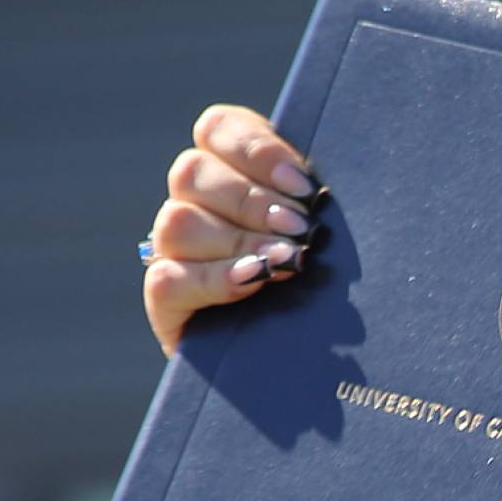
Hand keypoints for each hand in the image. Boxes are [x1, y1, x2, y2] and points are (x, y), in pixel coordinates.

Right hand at [142, 104, 323, 356]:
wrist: (309, 371)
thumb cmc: (332, 296)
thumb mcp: (330, 243)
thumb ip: (320, 208)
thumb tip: (334, 194)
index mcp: (232, 174)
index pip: (217, 129)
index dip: (255, 148)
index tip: (303, 183)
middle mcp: (196, 206)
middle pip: (193, 172)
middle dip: (254, 199)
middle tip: (302, 228)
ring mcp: (175, 252)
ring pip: (178, 221)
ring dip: (238, 238)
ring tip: (287, 261)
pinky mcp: (167, 300)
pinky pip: (168, 278)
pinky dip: (213, 277)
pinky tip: (252, 281)